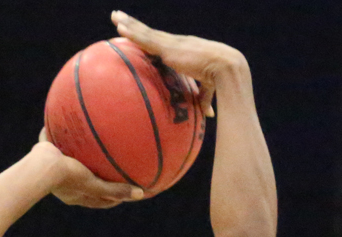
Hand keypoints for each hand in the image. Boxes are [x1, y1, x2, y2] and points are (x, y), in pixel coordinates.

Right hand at [32, 135, 143, 208]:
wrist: (38, 165)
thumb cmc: (66, 177)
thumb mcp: (94, 184)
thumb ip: (115, 190)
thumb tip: (141, 194)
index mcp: (76, 195)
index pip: (99, 200)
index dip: (114, 198)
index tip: (126, 193)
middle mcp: (65, 185)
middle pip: (88, 183)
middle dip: (101, 178)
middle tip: (115, 171)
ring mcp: (55, 169)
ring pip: (75, 163)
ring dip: (85, 158)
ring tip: (96, 147)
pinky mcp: (48, 154)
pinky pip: (63, 143)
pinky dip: (72, 137)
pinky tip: (79, 123)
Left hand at [110, 10, 243, 115]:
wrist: (227, 69)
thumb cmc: (221, 80)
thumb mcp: (209, 88)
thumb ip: (204, 99)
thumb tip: (208, 115)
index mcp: (185, 49)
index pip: (162, 41)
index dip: (151, 36)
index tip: (139, 32)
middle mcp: (177, 42)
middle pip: (150, 32)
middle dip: (135, 24)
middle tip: (119, 17)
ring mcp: (172, 44)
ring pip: (145, 31)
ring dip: (129, 23)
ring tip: (114, 16)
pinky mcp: (168, 48)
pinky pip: (145, 38)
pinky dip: (132, 32)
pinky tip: (120, 27)